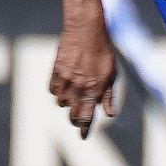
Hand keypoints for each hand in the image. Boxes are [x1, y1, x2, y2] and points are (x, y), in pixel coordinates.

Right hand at [49, 16, 118, 136]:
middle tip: (81, 117)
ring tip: (77, 94)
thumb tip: (109, 114)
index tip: (84, 136)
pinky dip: (59, 92)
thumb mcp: (112, 74)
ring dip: (69, 103)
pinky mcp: (55, 72)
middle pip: (73, 115)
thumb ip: (108, 95)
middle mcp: (78, 88)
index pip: (87, 117)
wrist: (85, 29)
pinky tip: (66, 86)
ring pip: (62, 103)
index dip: (85, 129)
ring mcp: (65, 80)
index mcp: (94, 90)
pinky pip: (53, 91)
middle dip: (77, 119)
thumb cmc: (103, 51)